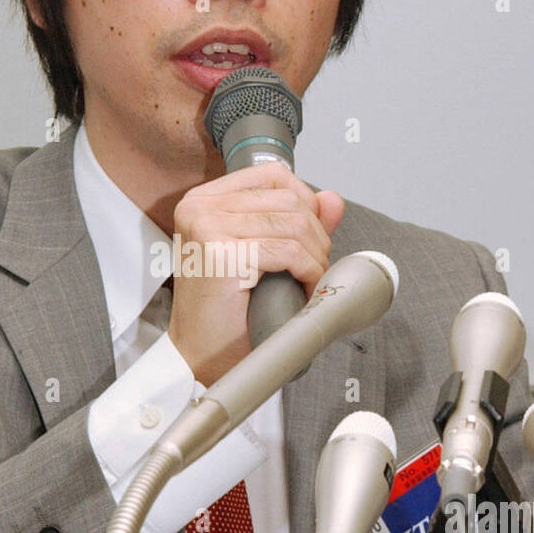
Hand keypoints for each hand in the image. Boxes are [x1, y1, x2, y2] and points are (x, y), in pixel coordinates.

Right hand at [167, 162, 343, 386]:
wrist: (202, 356)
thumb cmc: (226, 312)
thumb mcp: (264, 256)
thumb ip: (297, 223)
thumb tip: (333, 199)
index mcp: (205, 200)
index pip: (273, 176)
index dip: (305, 203)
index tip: (309, 237)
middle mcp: (200, 206)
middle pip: (289, 199)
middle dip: (316, 235)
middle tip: (313, 268)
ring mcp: (207, 226)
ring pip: (294, 224)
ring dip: (314, 256)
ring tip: (308, 281)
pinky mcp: (221, 252)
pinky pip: (288, 250)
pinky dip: (307, 271)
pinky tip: (303, 289)